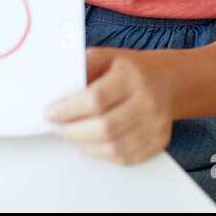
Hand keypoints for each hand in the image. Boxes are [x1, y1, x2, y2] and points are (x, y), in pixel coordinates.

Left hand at [44, 47, 174, 165]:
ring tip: (72, 134)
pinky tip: (91, 142)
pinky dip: (101, 153)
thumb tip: (56, 90)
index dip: (69, 109)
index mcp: (131, 76)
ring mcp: (156, 124)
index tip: (50, 113)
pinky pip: (124, 157)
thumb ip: (82, 69)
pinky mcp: (159, 141)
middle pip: (105, 128)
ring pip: (113, 147)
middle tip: (57, 127)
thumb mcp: (105, 57)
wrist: (165, 80)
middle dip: (73, 131)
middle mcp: (148, 101)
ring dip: (85, 144)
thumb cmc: (128, 70)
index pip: (96, 98)